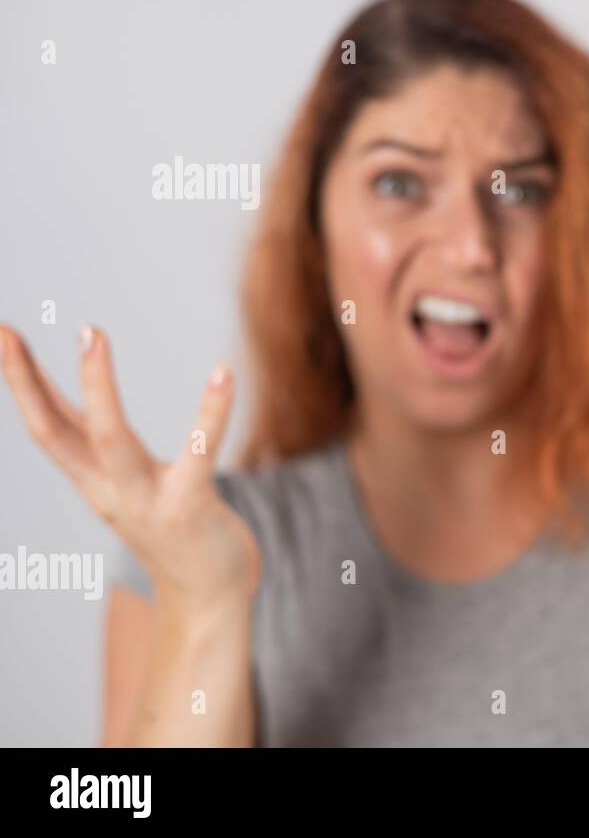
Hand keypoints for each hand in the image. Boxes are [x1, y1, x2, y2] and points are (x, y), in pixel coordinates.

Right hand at [0, 324, 260, 612]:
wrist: (209, 602)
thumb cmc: (172, 530)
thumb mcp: (125, 485)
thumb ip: (101, 445)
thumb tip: (72, 399)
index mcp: (93, 482)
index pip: (46, 426)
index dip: (20, 381)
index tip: (0, 331)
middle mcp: (109, 491)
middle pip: (57, 432)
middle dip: (26, 381)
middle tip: (4, 331)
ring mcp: (146, 501)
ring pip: (111, 439)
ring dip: (98, 385)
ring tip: (90, 332)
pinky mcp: (190, 506)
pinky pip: (199, 453)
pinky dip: (211, 411)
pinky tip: (223, 372)